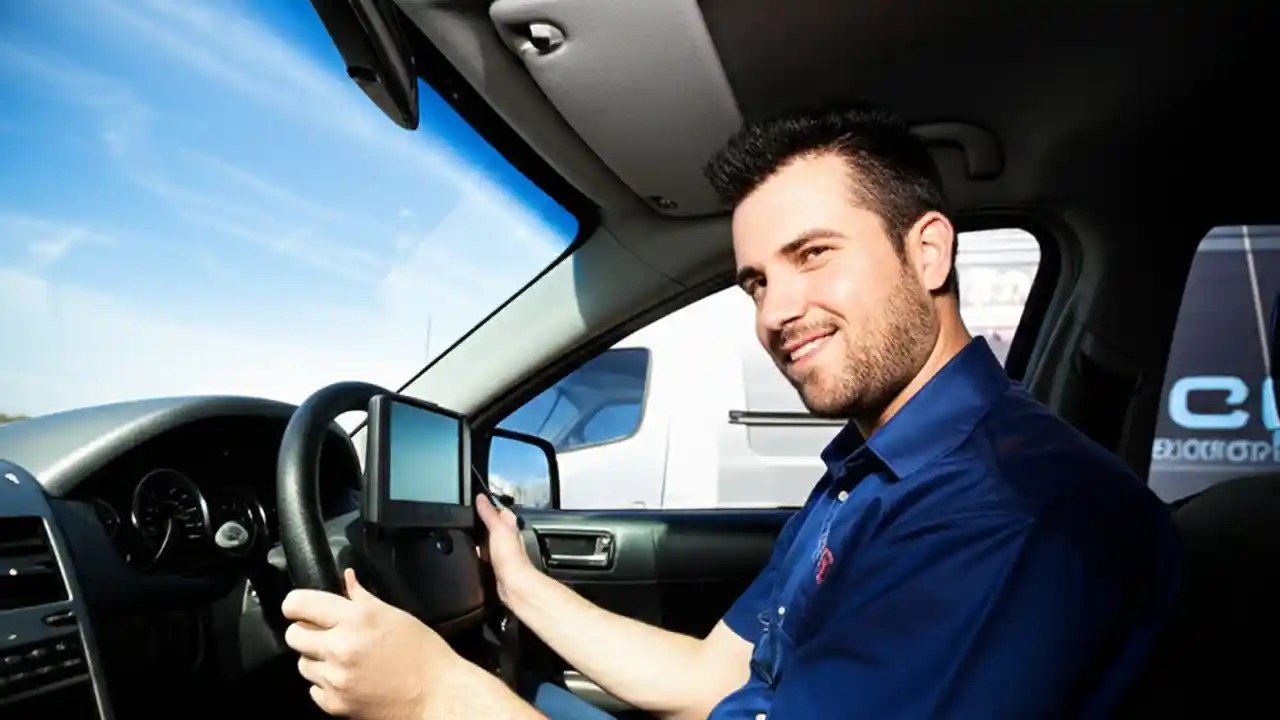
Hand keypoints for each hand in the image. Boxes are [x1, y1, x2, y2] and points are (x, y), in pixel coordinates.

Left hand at [281, 568, 456, 718]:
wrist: (436, 695)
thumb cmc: (423, 654)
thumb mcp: (395, 616)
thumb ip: (362, 597)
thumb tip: (346, 579)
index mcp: (357, 619)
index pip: (299, 604)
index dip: (296, 604)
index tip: (299, 607)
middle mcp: (341, 647)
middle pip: (294, 635)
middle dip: (306, 632)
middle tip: (326, 634)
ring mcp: (336, 678)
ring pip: (302, 664)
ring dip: (317, 660)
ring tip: (344, 659)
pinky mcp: (336, 704)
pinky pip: (313, 690)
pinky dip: (326, 684)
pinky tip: (348, 678)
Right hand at [476, 494, 537, 605]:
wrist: (512, 584)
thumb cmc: (511, 558)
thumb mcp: (497, 529)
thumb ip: (489, 513)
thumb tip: (482, 498)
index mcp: (510, 526)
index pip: (500, 510)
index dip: (489, 504)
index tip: (478, 500)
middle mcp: (508, 538)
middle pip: (494, 525)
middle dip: (482, 522)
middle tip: (470, 517)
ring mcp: (502, 552)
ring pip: (489, 540)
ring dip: (480, 538)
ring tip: (468, 534)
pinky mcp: (496, 565)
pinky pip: (486, 555)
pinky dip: (479, 553)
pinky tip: (473, 554)